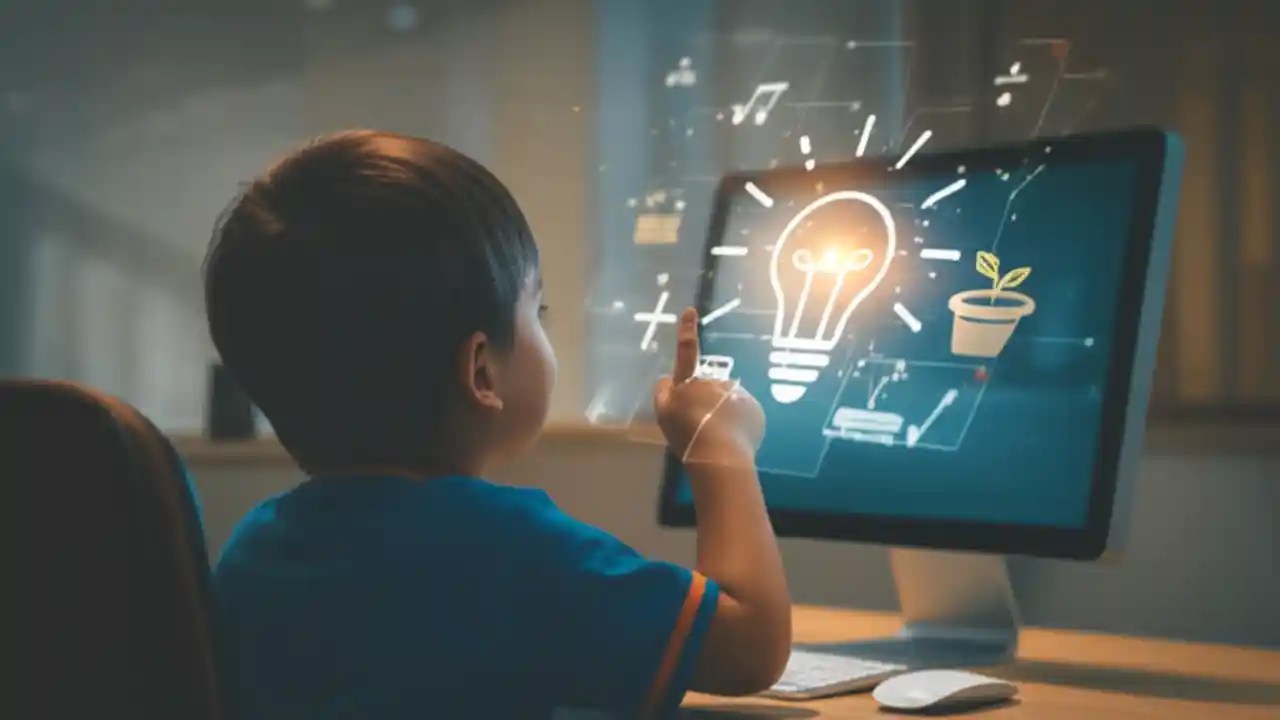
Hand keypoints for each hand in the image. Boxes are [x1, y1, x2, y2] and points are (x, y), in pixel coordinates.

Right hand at [652, 308, 764, 463]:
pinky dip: (738, 424)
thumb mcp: (662, 414)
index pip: (686, 352)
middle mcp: (716, 382)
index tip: (691, 310)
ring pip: (728, 401)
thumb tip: (667, 379)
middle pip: (709, 388)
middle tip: (700, 427)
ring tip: (717, 439)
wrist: (720, 456)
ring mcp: (738, 394)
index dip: (687, 331)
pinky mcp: (755, 410)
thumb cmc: (687, 435)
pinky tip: (731, 441)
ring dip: (723, 414)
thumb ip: (662, 392)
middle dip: (706, 401)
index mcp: (691, 382)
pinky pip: (744, 414)